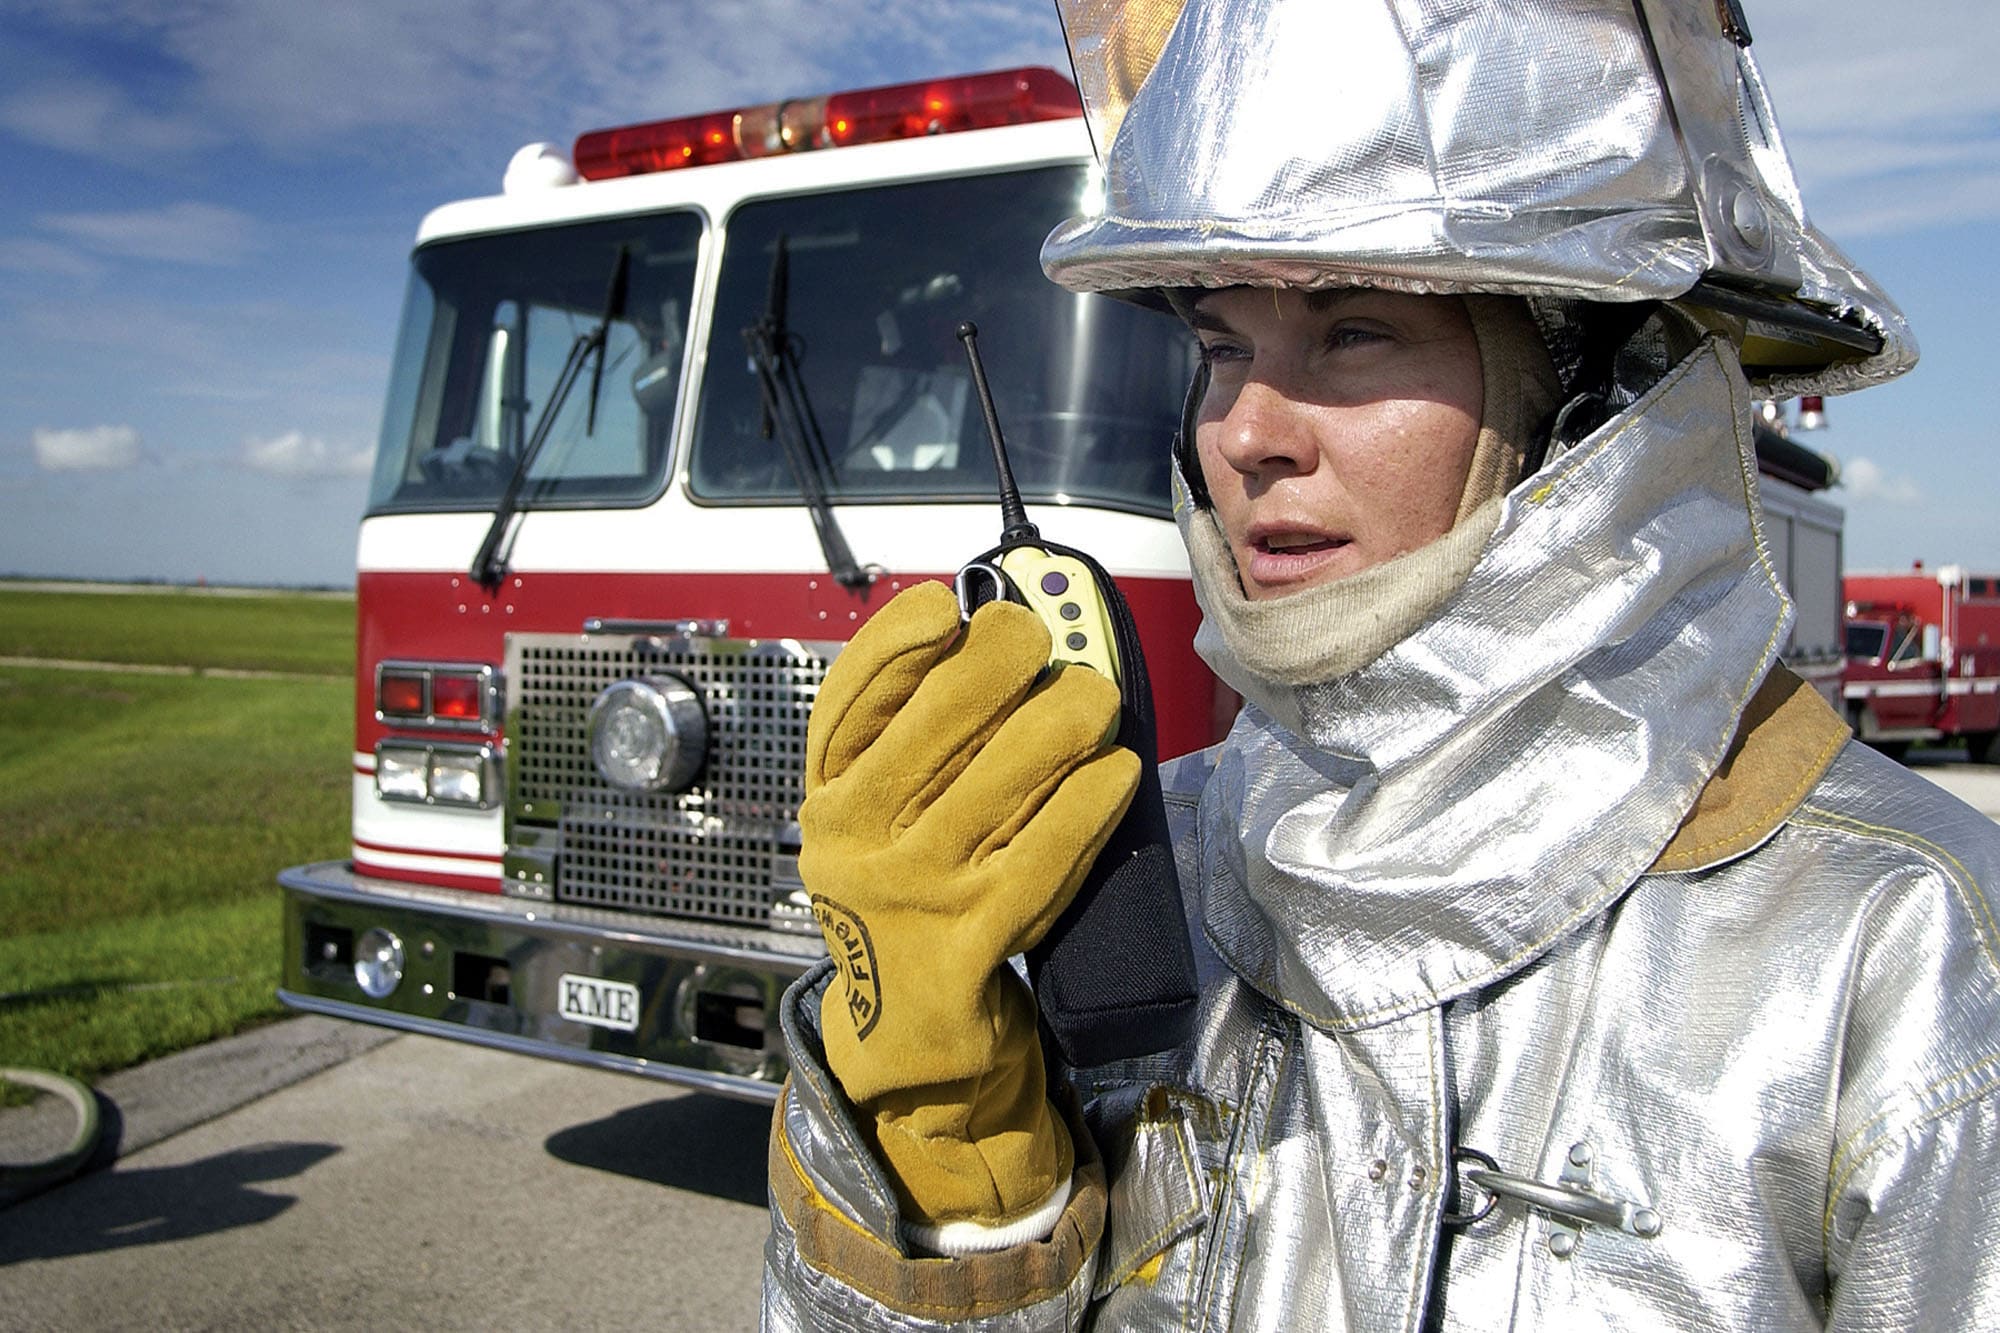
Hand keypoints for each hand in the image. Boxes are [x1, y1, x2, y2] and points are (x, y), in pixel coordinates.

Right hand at [801, 579, 1138, 1234]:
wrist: (902, 1036)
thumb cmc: (905, 899)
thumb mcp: (876, 819)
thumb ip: (906, 739)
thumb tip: (977, 636)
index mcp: (827, 799)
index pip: (850, 700)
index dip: (898, 641)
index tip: (949, 602)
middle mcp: (857, 842)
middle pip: (932, 725)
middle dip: (998, 662)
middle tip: (1044, 639)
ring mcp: (914, 893)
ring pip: (998, 781)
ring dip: (1060, 722)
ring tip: (1094, 696)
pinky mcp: (971, 943)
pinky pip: (1042, 856)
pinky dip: (1087, 804)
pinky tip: (1117, 769)